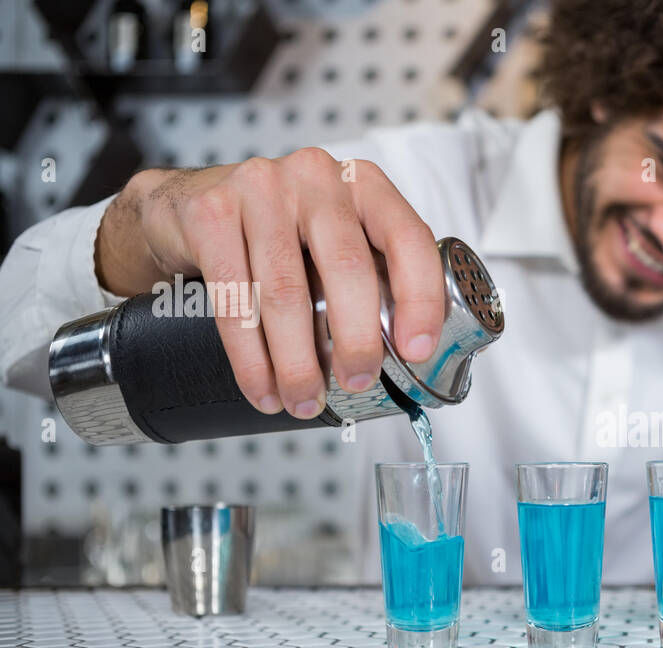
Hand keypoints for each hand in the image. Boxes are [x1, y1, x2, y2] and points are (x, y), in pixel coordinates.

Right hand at [96, 149, 443, 417]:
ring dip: (298, 362)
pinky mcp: (210, 213)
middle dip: (356, 339)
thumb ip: (372, 277)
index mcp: (363, 184)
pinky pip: (234, 301)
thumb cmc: (279, 232)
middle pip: (347, 267)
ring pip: (286, 292)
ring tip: (305, 400)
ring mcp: (259, 188)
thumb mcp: (335, 240)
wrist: (186, 209)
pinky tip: (263, 388)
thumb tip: (405, 357)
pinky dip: (250, 358)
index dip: (419, 298)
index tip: (416, 350)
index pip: (408, 238)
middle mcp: (315, 176)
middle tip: (357, 381)